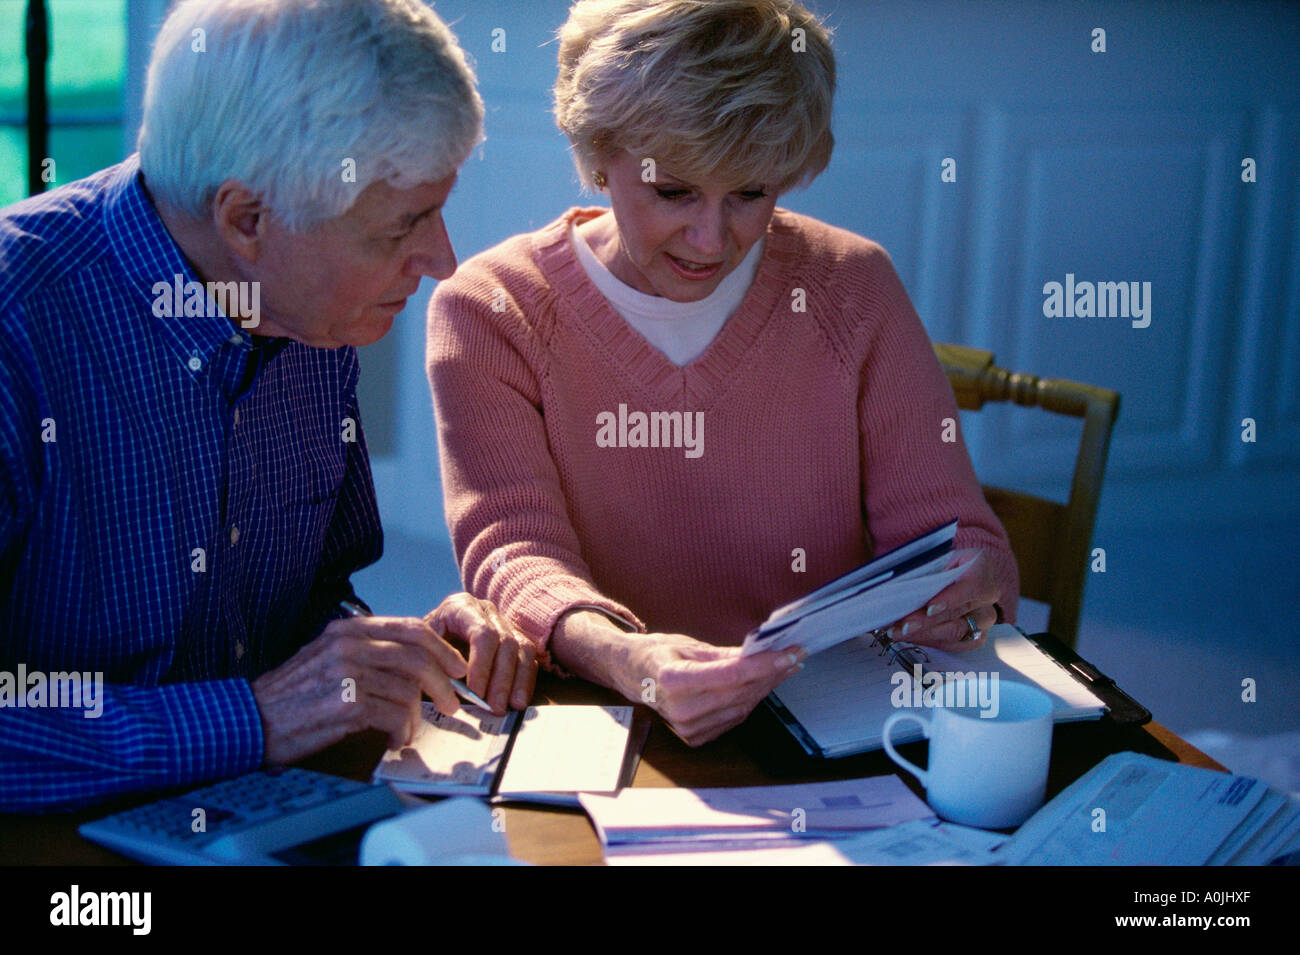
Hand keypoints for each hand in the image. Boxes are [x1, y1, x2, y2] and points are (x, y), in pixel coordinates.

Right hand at [251, 615, 467, 764]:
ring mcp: (347, 673)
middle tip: (452, 702)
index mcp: (347, 631)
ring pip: (410, 689)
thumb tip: (412, 663)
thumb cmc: (289, 696)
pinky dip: (401, 732)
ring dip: (417, 716)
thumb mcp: (325, 658)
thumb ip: (365, 653)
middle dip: (444, 682)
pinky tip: (392, 740)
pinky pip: (395, 715)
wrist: (248, 721)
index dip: (442, 648)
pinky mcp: (346, 704)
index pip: (410, 628)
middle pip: (418, 656)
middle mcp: (348, 645)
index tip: (457, 667)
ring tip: (407, 730)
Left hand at [426, 592, 536, 714]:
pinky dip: (525, 682)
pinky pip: (528, 659)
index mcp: (461, 607)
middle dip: (501, 678)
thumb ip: (433, 663)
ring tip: (511, 706)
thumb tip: (451, 685)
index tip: (476, 693)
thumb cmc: (419, 646)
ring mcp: (503, 624)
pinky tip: (518, 701)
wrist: (423, 641)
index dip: (482, 665)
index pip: (481, 633)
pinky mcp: (514, 641)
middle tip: (495, 707)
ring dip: (517, 681)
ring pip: (521, 649)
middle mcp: (486, 611)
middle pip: (505, 642)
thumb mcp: (418, 649)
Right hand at [626, 633, 807, 746]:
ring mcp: (688, 728)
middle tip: (795, 655)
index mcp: (673, 681)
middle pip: (741, 692)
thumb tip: (760, 653)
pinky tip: (763, 684)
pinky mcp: (695, 737)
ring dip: (766, 686)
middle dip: (773, 673)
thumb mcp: (687, 645)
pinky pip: (735, 718)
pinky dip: (751, 700)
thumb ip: (724, 654)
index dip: (765, 665)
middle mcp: (680, 709)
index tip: (789, 653)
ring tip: (784, 667)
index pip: (732, 675)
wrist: (632, 677)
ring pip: (742, 707)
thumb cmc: (657, 655)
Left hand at [885, 550, 1001, 652]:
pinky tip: (909, 636)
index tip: (930, 608)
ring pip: (956, 632)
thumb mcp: (933, 558)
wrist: (954, 574)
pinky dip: (928, 640)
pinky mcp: (976, 635)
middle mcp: (988, 594)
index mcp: (981, 566)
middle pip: (959, 613)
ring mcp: (984, 617)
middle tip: (904, 625)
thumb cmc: (941, 563)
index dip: (951, 599)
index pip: (972, 586)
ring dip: (924, 634)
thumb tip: (898, 584)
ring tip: (898, 632)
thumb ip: (923, 569)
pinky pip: (953, 644)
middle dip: (927, 622)